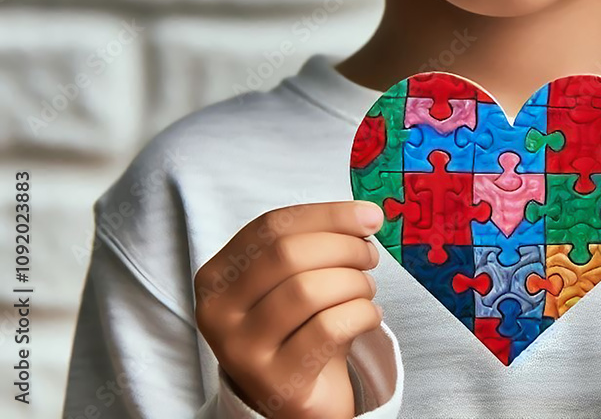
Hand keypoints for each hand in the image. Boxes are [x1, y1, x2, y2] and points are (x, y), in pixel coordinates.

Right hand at [194, 200, 385, 418]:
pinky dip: (361, 313)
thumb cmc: (299, 325)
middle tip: (370, 256)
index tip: (369, 216)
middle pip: (287, 254)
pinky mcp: (276, 382)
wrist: (297, 398)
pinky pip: (328, 329)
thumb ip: (317, 240)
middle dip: (343, 247)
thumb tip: (367, 215)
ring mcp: (242, 352)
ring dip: (353, 282)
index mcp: (217, 276)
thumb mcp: (293, 278)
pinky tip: (369, 315)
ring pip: (307, 290)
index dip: (327, 215)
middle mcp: (218, 314)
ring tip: (366, 289)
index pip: (272, 226)